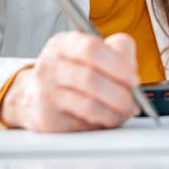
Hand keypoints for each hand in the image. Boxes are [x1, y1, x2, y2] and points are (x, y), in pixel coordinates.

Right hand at [0, 31, 140, 131]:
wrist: (34, 97)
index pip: (91, 48)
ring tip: (124, 112)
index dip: (117, 65)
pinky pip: (82, 124)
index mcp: (63, 44)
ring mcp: (45, 93)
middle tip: (133, 101)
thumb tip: (131, 73)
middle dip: (119, 93)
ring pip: (88, 105)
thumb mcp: (91, 52)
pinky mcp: (47, 119)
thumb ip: (118, 52)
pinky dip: (101, 123)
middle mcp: (50, 66)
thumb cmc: (72, 72)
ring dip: (114, 112)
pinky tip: (107, 119)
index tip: (133, 79)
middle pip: (90, 79)